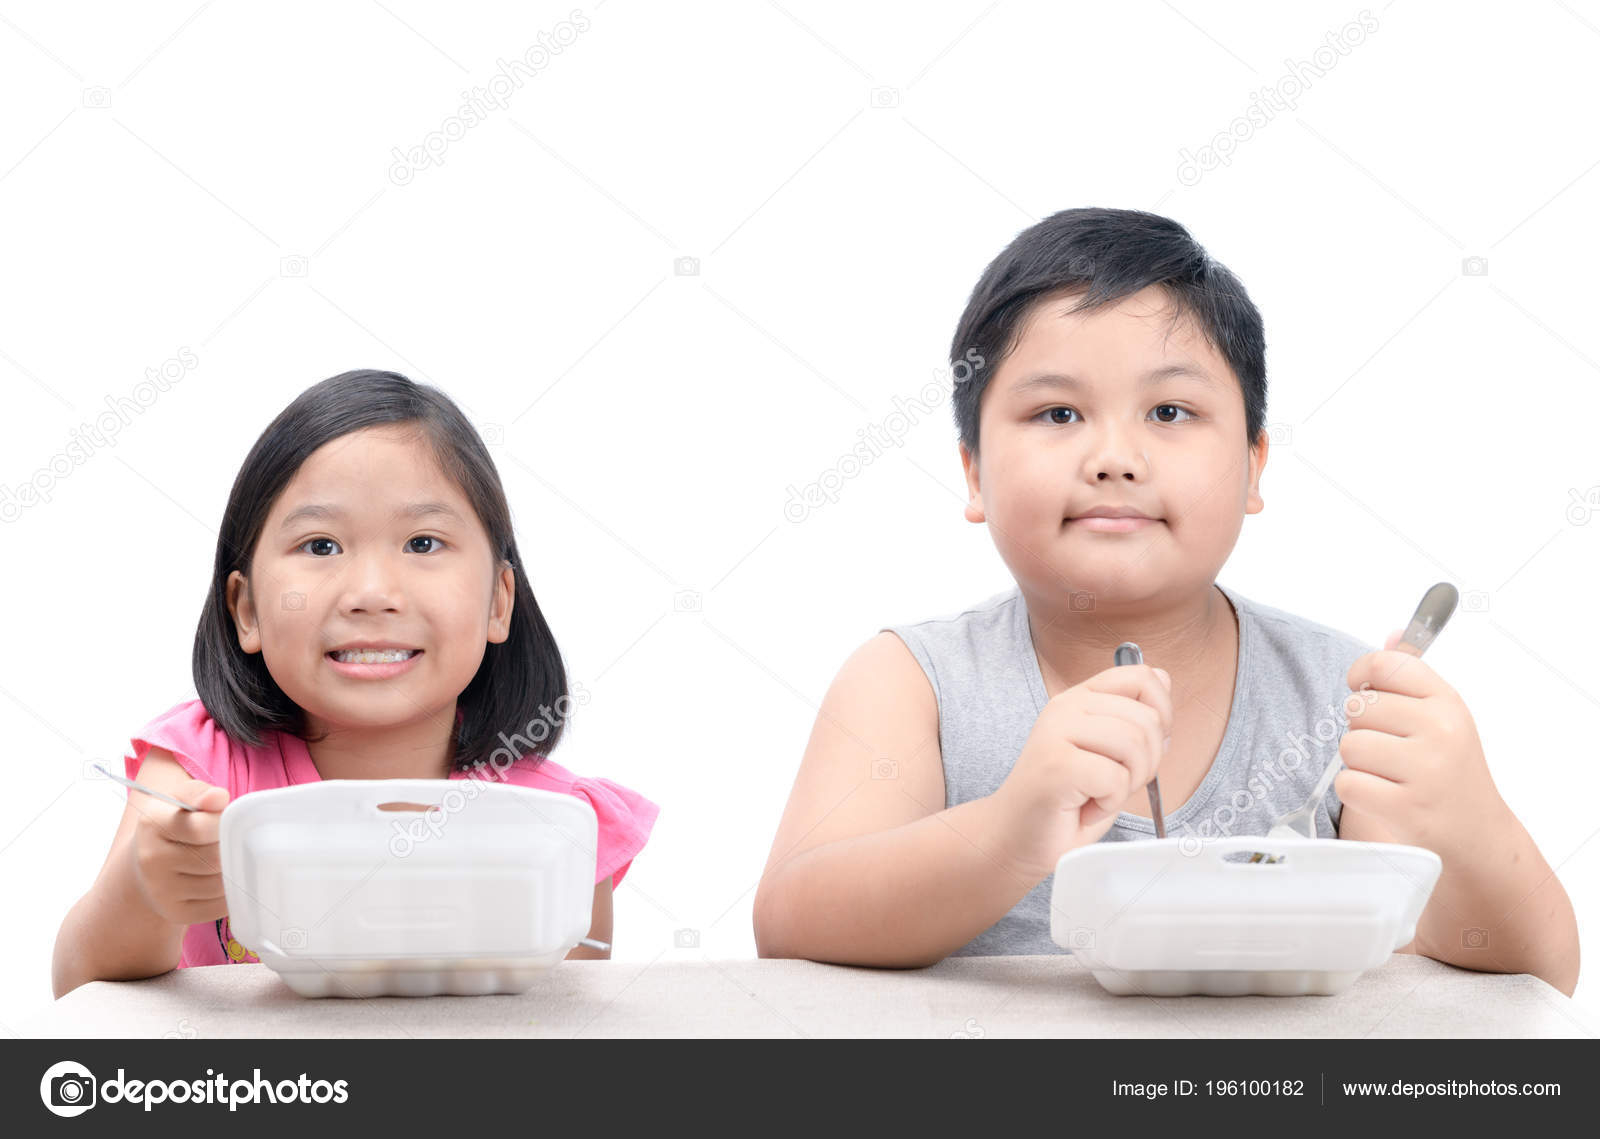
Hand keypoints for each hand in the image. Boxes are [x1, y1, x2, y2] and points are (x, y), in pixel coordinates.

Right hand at [130, 776, 231, 926]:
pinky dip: (229, 893)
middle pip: (215, 858)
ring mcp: (161, 890)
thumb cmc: (174, 825)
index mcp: (153, 824)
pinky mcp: (176, 912)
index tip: (225, 820)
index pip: (202, 828)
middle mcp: (151, 860)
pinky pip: (219, 905)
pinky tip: (221, 879)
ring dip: (232, 871)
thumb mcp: (181, 799)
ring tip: (225, 858)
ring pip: (220, 883)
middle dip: (230, 848)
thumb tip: (218, 798)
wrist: (145, 865)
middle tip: (229, 841)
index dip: (223, 823)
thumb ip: (201, 793)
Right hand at [992, 663, 1172, 878]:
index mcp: (1080, 697)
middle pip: (1146, 719)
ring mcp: (1057, 732)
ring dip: (1130, 783)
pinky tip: (1087, 808)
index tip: (1146, 746)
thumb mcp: (1110, 753)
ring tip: (1102, 795)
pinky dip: (1110, 803)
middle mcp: (1066, 706)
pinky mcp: (1056, 764)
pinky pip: (1114, 778)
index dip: (1162, 712)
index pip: (1141, 676)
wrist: (1018, 837)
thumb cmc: (1067, 801)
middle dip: (1148, 762)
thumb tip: (1165, 682)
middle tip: (1117, 784)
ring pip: (1135, 744)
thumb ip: (1134, 717)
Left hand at [1335, 630, 1503, 851]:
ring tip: (1390, 775)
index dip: (1361, 674)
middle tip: (1391, 750)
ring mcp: (1426, 770)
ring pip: (1349, 746)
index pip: (1386, 665)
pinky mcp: (1407, 807)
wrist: (1476, 836)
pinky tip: (1384, 797)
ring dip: (1359, 763)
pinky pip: (1347, 783)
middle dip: (1363, 729)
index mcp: (1448, 702)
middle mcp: (1441, 730)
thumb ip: (1411, 677)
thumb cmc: (1448, 770)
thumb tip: (1394, 633)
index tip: (1363, 689)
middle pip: (1358, 708)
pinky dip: (1357, 792)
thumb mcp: (1442, 717)